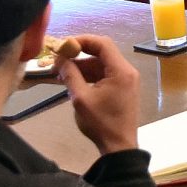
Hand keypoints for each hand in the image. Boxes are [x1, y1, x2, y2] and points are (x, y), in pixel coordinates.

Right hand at [57, 36, 140, 153]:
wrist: (119, 146)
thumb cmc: (101, 123)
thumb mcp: (81, 99)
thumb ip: (70, 75)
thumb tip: (60, 59)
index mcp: (121, 71)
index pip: (102, 44)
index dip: (82, 40)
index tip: (64, 45)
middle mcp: (126, 71)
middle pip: (102, 52)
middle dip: (79, 54)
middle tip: (59, 59)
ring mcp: (126, 80)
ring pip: (102, 64)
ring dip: (82, 66)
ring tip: (62, 73)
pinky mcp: (122, 88)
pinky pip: (105, 74)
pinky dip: (90, 75)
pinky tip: (73, 80)